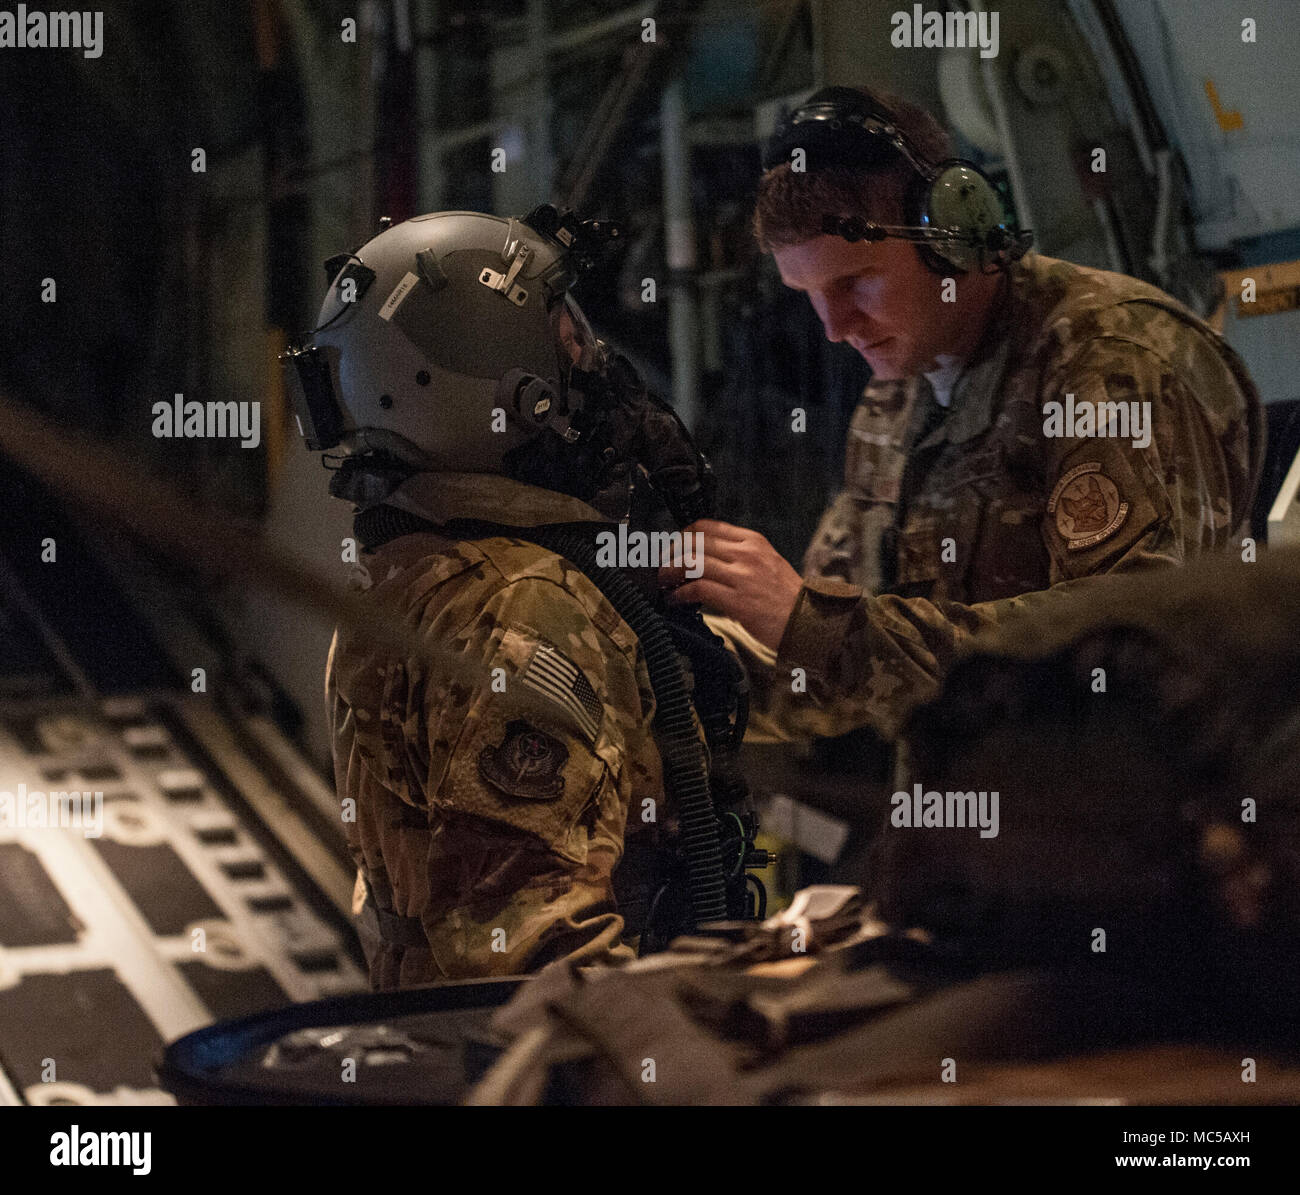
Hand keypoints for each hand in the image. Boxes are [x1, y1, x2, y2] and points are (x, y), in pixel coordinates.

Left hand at [659, 519, 802, 650]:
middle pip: (694, 542)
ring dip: (671, 573)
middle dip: (671, 554)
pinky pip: (699, 589)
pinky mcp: (738, 600)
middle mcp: (746, 553)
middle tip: (662, 566)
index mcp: (753, 540)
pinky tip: (676, 600)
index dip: (682, 536)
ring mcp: (742, 576)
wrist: (808, 620)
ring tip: (664, 583)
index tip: (673, 547)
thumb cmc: (787, 597)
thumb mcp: (766, 562)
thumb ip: (739, 555)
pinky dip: (681, 594)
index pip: (706, 526)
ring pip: (692, 563)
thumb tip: (704, 557)